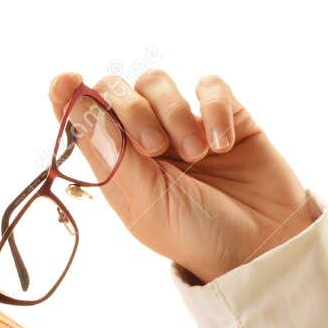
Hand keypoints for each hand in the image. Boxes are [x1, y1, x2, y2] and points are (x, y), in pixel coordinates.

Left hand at [48, 70, 320, 284]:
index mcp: (114, 162)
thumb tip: (67, 96)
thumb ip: (107, 146)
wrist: (261, 247)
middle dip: (132, 111)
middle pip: (115, 89)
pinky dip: (213, 110)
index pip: (80, 115)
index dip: (68, 93)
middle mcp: (141, 138)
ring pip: (157, 82)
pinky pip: (209, 85)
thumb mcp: (142, 198)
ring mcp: (182, 123)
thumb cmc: (194, 232)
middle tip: (154, 150)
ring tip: (197, 155)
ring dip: (173, 114)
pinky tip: (223, 145)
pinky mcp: (225, 114)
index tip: (66, 80)